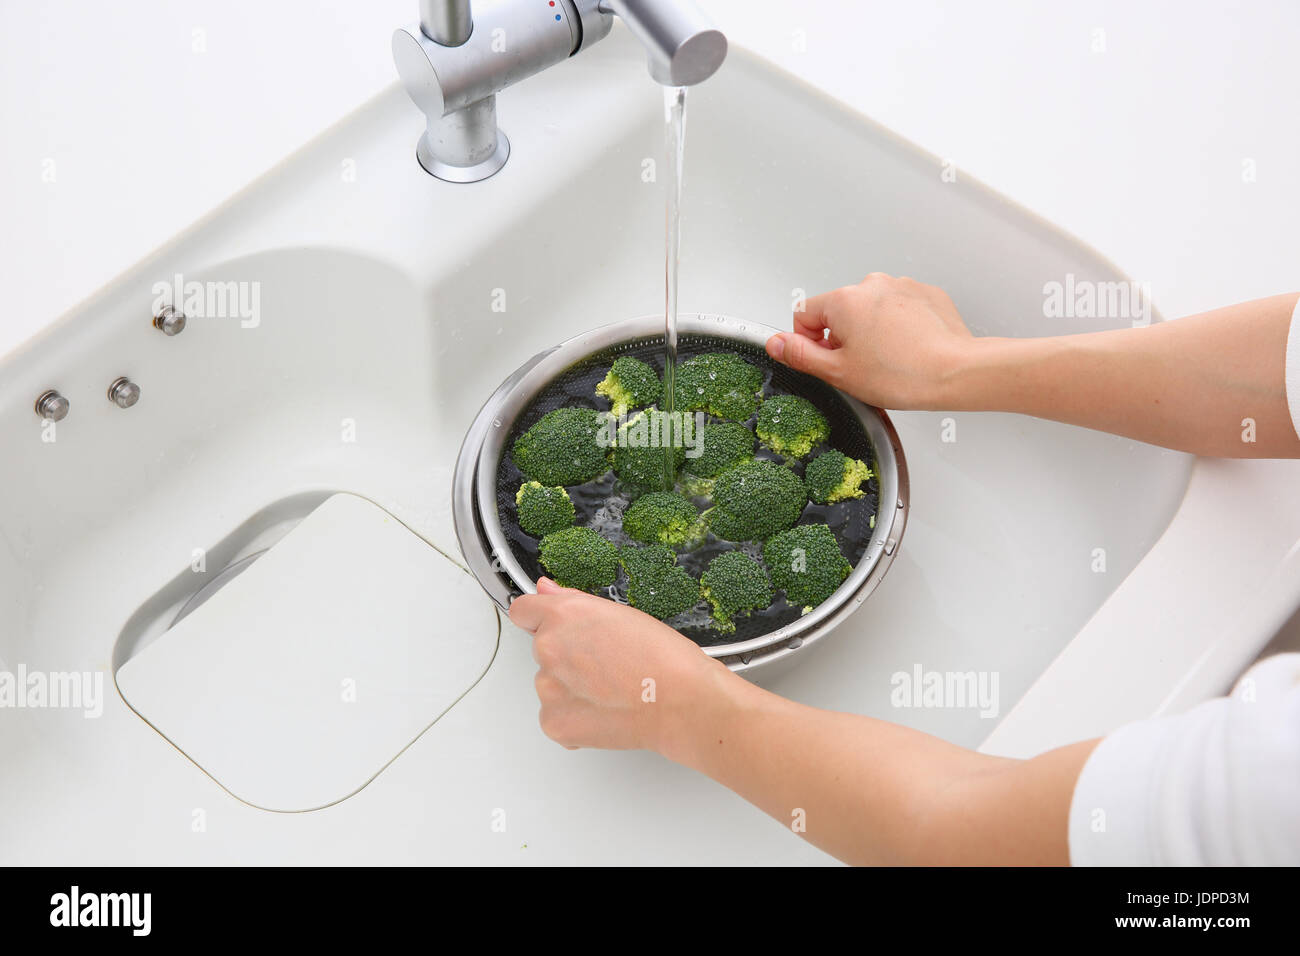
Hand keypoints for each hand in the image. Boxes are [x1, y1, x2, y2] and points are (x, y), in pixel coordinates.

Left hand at [508, 578, 736, 751]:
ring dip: (570, 688)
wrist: (681, 702)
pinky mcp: (553, 722)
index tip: (552, 628)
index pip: (523, 611)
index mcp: (563, 615)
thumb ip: (572, 602)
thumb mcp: (620, 615)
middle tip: (604, 666)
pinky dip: (574, 717)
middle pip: (542, 650)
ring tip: (611, 691)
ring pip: (550, 684)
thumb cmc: (663, 657)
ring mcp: (548, 688)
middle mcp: (548, 647)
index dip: (539, 619)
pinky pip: (554, 715)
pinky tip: (605, 712)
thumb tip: (545, 590)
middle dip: (566, 657)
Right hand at [765, 273, 975, 409]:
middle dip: (843, 337)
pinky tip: (908, 349)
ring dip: (871, 331)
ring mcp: (901, 286)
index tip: (829, 361)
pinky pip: (898, 308)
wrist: (955, 371)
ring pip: (870, 310)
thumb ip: (801, 355)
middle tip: (862, 366)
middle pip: (838, 311)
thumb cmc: (902, 374)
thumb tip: (775, 343)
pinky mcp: (925, 294)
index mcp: (844, 300)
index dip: (810, 344)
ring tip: (890, 359)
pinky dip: (898, 327)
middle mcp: (871, 284)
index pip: (804, 315)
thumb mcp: (839, 372)